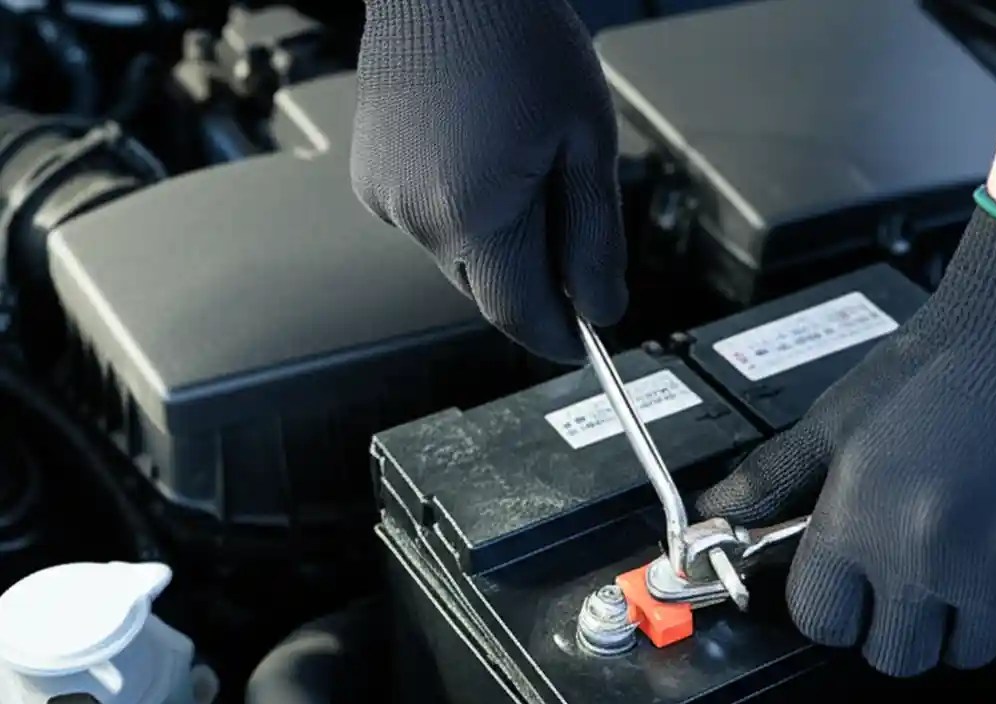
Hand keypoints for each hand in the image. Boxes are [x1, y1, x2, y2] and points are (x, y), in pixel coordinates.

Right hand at [351, 0, 626, 362]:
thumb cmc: (520, 43)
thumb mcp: (587, 144)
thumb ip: (594, 239)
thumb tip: (602, 309)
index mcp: (474, 217)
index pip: (522, 317)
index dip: (560, 338)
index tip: (587, 344)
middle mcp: (417, 219)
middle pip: (490, 292)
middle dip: (535, 280)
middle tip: (572, 227)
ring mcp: (385, 199)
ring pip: (459, 257)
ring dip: (498, 241)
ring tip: (523, 165)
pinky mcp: (370, 178)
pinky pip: (429, 222)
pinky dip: (463, 211)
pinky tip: (483, 157)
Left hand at [697, 209, 995, 676]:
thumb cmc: (936, 365)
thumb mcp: (834, 418)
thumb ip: (770, 478)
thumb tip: (718, 510)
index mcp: (857, 524)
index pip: (822, 622)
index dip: (831, 606)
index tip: (848, 587)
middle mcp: (924, 559)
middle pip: (894, 655)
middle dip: (893, 624)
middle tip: (907, 577)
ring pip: (966, 653)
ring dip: (960, 621)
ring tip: (962, 560)